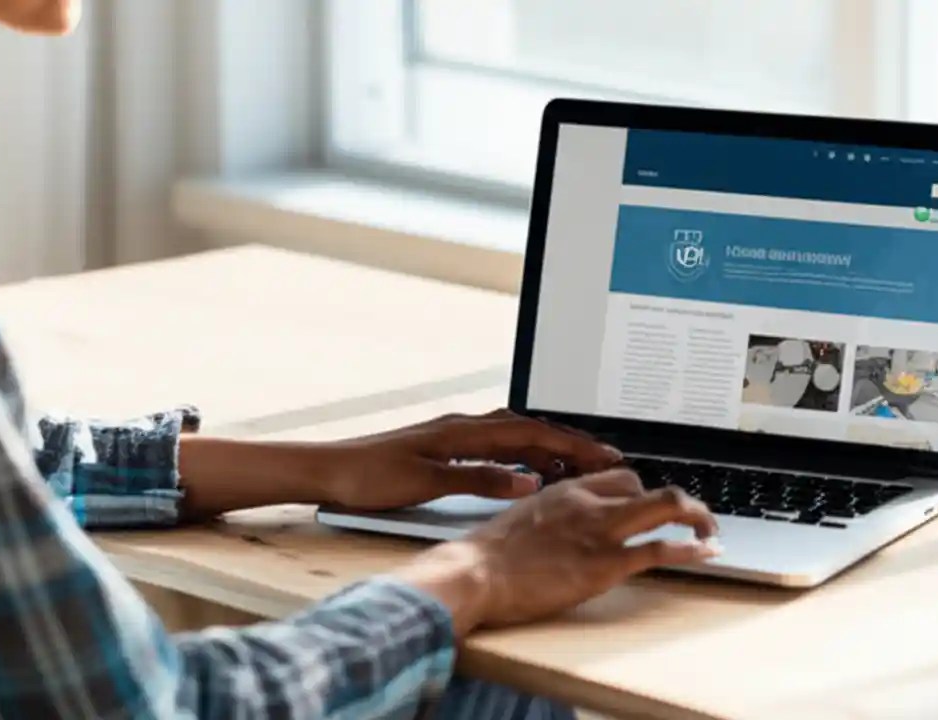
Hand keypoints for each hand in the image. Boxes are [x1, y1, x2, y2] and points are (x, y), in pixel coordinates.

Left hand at [317, 409, 622, 510]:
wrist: (329, 470)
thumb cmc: (370, 475)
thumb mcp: (427, 482)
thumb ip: (480, 480)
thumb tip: (528, 481)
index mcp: (464, 432)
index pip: (531, 435)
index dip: (572, 445)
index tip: (605, 455)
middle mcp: (464, 428)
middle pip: (531, 431)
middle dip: (571, 445)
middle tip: (607, 461)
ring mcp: (455, 437)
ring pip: (516, 438)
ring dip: (549, 450)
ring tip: (580, 469)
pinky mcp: (445, 449)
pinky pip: (498, 449)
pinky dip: (523, 458)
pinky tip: (531, 473)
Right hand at [393, 469, 719, 635]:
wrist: (474, 573)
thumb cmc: (487, 556)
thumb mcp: (521, 521)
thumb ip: (549, 518)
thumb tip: (561, 532)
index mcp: (565, 489)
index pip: (618, 476)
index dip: (641, 492)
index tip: (652, 506)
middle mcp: (587, 501)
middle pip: (644, 485)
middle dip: (673, 502)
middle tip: (690, 518)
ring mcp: (598, 529)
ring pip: (665, 504)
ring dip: (696, 516)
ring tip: (711, 531)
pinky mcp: (604, 563)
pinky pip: (659, 549)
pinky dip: (690, 550)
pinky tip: (705, 552)